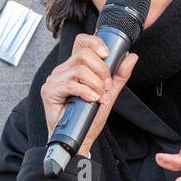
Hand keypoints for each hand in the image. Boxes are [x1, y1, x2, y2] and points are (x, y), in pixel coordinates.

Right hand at [41, 33, 137, 157]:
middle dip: (101, 70)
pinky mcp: (49, 91)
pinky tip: (91, 99)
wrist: (80, 138)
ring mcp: (55, 79)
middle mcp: (63, 70)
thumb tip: (131, 56)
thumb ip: (119, 74)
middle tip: (105, 87)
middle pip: (83, 54)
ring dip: (95, 84)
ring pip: (79, 68)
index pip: (82, 42)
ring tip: (98, 96)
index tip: (107, 54)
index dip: (95, 42)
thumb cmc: (89, 117)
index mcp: (75, 66)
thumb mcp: (109, 93)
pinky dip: (85, 91)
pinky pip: (70, 84)